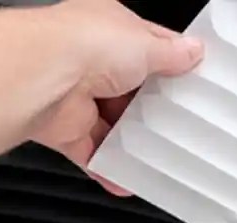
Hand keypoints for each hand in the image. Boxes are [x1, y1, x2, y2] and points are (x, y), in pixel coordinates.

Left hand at [29, 0, 203, 194]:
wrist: (42, 76)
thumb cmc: (87, 45)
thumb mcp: (147, 44)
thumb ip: (172, 54)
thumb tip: (194, 51)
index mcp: (109, 28)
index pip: (147, 46)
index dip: (171, 64)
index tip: (191, 82)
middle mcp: (90, 59)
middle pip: (130, 90)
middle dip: (152, 107)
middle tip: (179, 122)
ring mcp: (77, 95)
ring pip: (111, 125)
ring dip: (132, 141)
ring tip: (160, 153)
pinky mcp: (66, 129)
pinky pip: (91, 153)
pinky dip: (109, 168)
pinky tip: (127, 179)